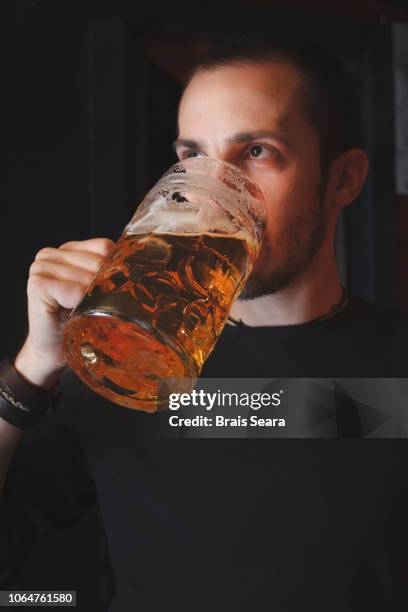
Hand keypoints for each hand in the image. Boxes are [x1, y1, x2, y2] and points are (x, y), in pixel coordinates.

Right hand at [14, 238, 113, 387]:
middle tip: (100, 306)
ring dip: (92, 300)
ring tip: (85, 312)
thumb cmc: (78, 321)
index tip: (113, 290)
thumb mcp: (96, 289)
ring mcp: (40, 268)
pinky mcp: (37, 285)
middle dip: (104, 286)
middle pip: (96, 261)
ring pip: (87, 278)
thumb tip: (140, 261)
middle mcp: (49, 254)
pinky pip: (74, 291)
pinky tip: (73, 315)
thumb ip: (107, 270)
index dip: (114, 269)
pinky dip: (79, 306)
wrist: (53, 351)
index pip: (103, 246)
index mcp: (66, 250)